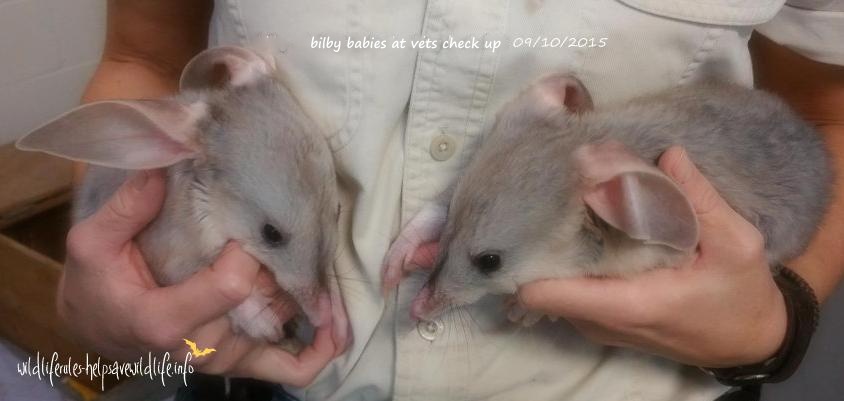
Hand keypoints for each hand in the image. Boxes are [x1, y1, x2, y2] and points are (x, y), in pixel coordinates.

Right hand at [58, 170, 336, 385]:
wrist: (101, 327)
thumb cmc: (98, 285)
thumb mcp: (91, 244)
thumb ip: (126, 209)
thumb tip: (163, 166)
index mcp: (165, 320)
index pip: (232, 285)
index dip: (249, 251)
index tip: (246, 224)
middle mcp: (202, 345)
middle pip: (267, 304)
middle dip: (286, 268)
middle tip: (302, 235)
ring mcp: (226, 357)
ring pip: (288, 334)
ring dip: (313, 303)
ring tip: (329, 268)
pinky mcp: (241, 360)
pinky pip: (291, 369)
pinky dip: (320, 351)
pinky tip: (336, 326)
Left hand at [516, 147, 787, 367]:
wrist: (750, 341)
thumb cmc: (742, 296)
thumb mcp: (737, 244)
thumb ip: (700, 199)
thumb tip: (669, 154)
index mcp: (626, 305)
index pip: (542, 292)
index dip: (532, 250)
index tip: (543, 209)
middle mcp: (600, 321)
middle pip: (541, 279)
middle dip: (546, 237)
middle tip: (563, 192)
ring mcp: (597, 325)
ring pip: (554, 283)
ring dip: (561, 246)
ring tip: (579, 203)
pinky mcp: (602, 321)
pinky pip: (571, 289)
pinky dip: (575, 260)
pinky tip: (594, 227)